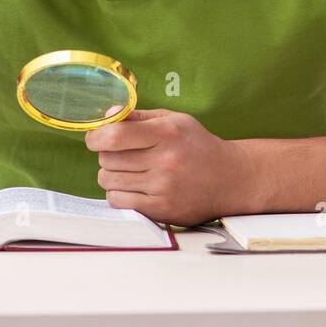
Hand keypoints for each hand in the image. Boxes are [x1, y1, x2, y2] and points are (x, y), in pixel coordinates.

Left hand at [87, 108, 249, 226]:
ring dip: (111, 175)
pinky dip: (119, 193)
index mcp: (167, 133)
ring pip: (108, 181)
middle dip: (106, 155)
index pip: (115, 136)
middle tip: (122, 154)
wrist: (229, 178)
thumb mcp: (174, 120)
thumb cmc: (197, 145)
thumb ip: (139, 117)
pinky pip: (118, 202)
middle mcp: (165, 161)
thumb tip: (106, 117)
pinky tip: (133, 187)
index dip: (96, 137)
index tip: (96, 138)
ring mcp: (163, 188)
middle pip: (108, 159)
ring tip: (129, 170)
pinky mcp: (161, 209)